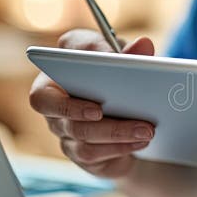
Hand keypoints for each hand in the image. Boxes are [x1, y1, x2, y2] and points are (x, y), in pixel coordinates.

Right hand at [29, 29, 155, 178]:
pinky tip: (140, 141)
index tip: (105, 58)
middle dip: (76, 107)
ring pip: (77, 131)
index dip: (79, 54)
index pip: (61, 51)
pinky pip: (90, 152)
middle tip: (103, 109)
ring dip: (115, 131)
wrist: (129, 122)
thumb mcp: (130, 66)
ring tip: (145, 129)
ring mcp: (61, 125)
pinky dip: (119, 146)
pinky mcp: (75, 150)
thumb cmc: (121, 85)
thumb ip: (134, 56)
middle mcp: (55, 95)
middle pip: (51, 102)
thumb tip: (144, 44)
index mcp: (66, 63)